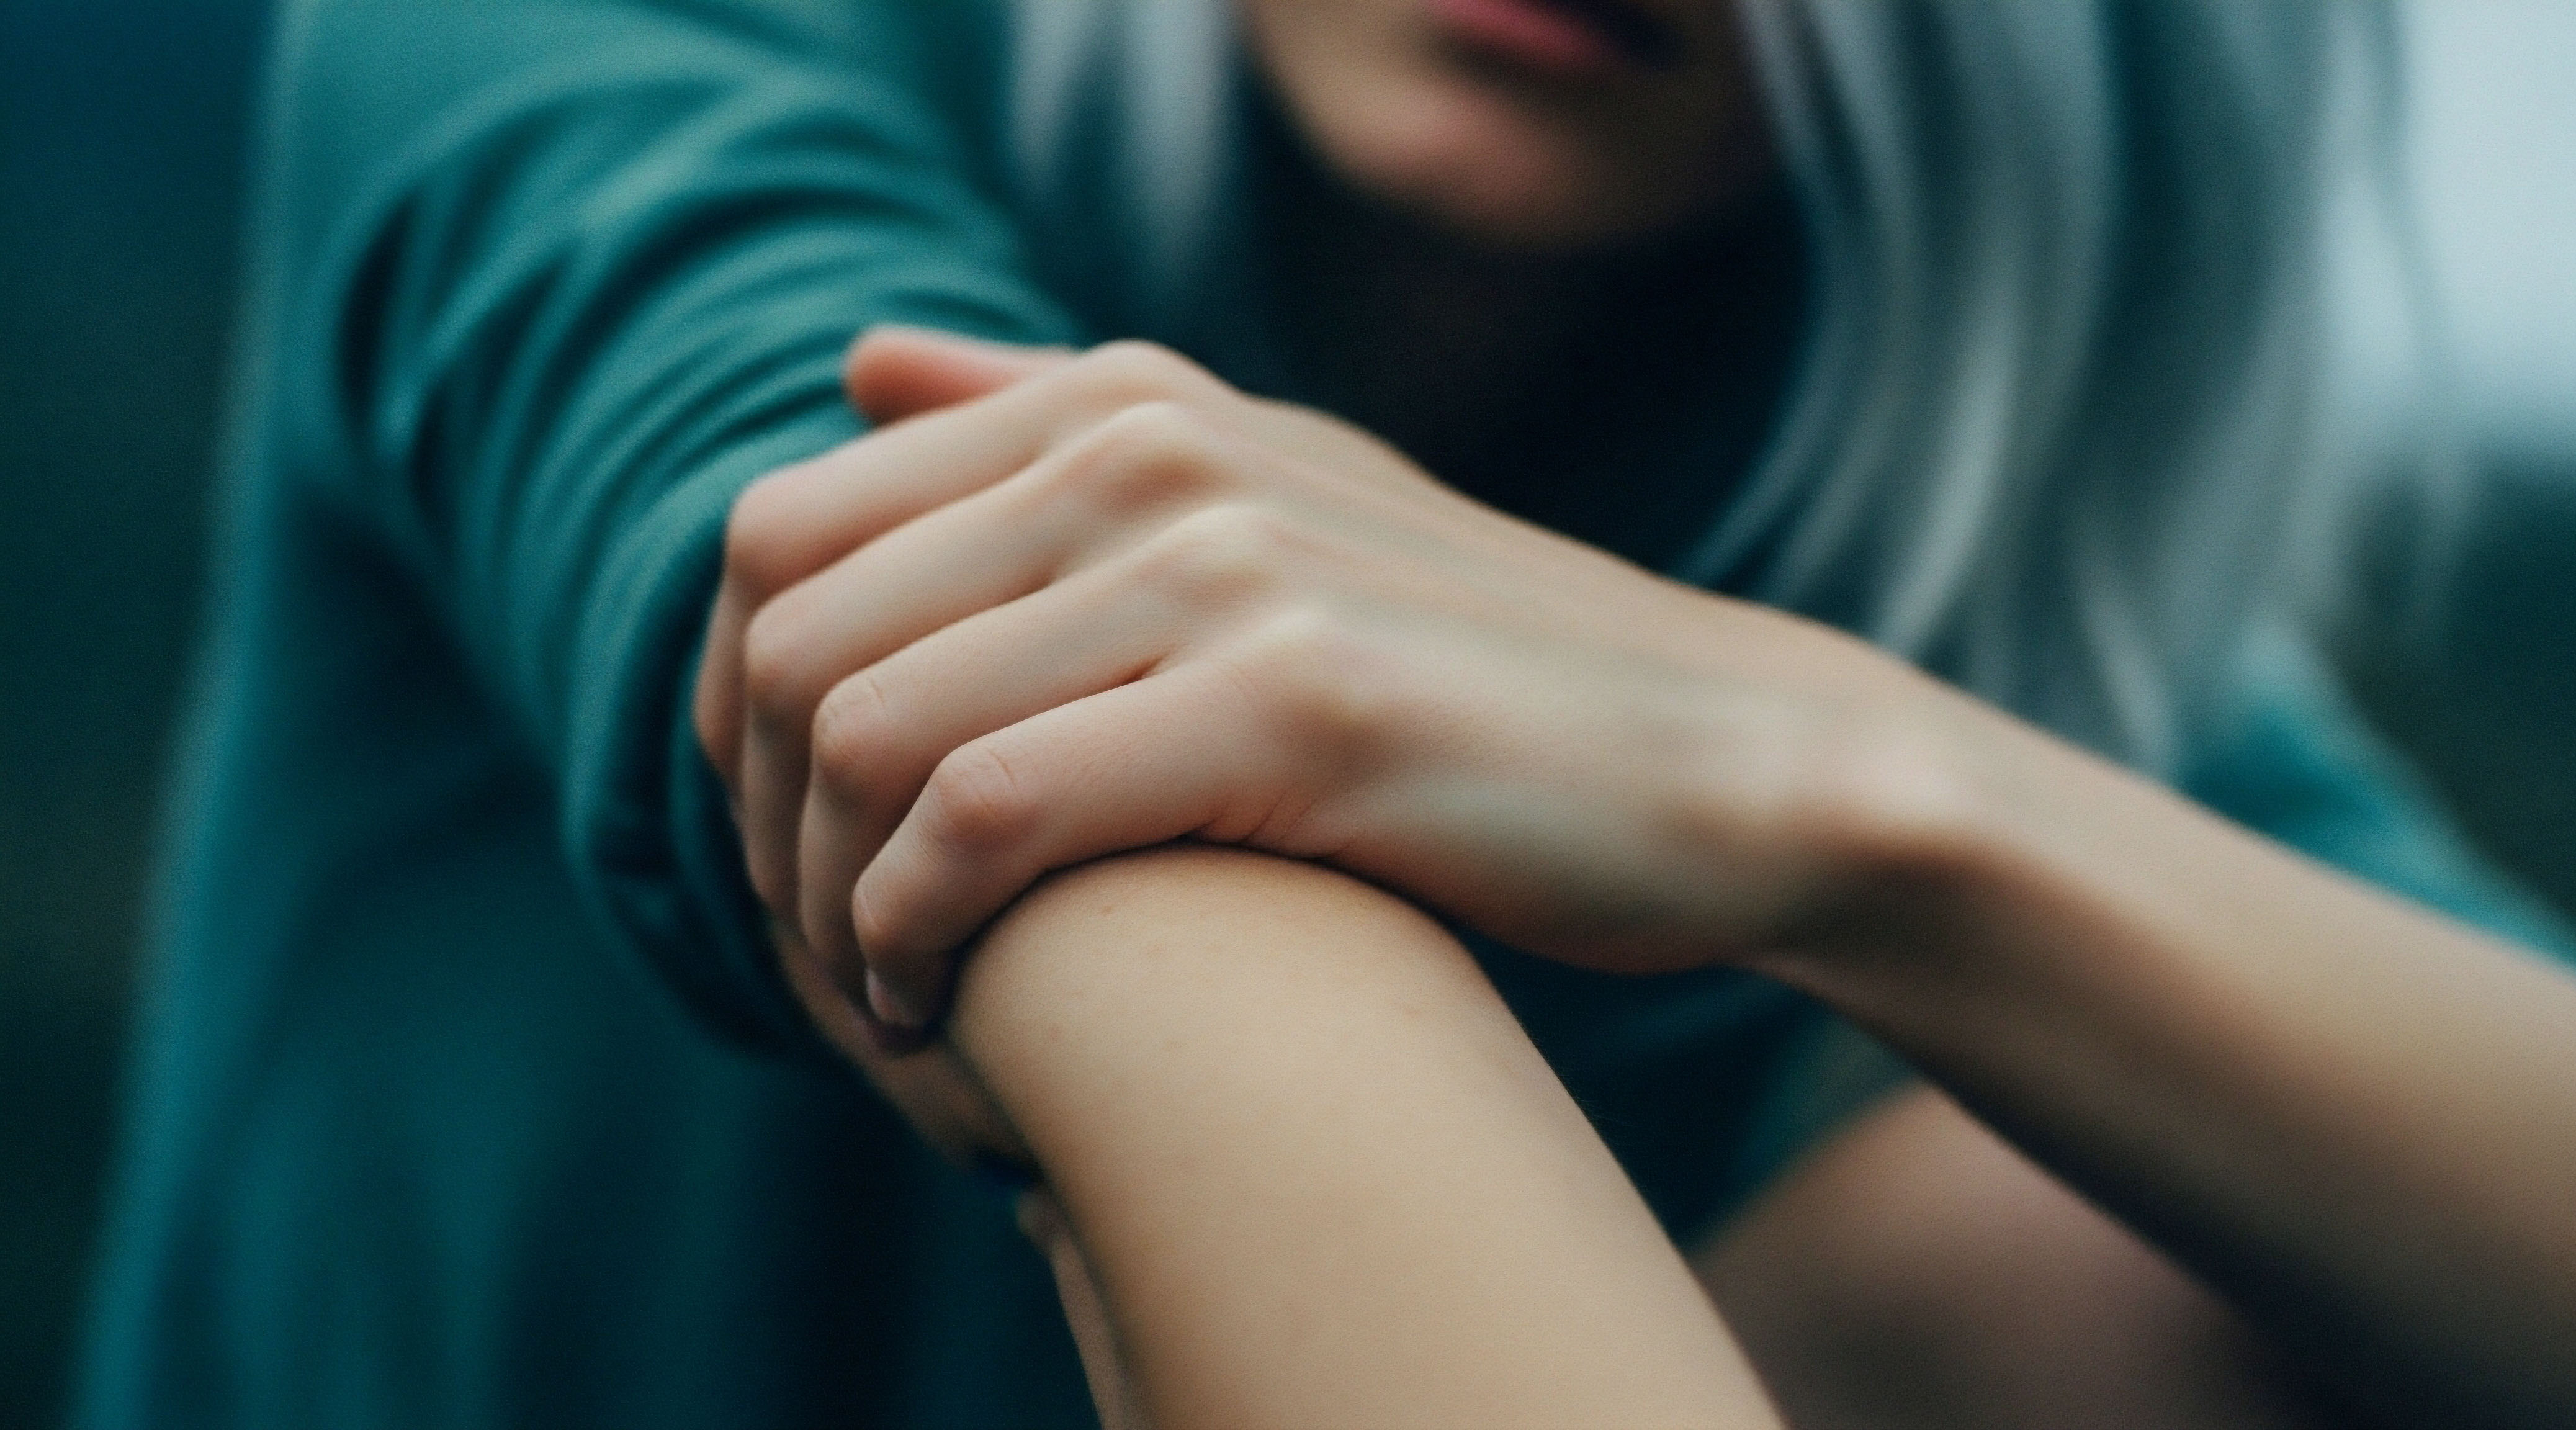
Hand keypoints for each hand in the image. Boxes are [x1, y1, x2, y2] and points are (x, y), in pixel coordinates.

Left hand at [698, 329, 2006, 1040]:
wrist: (1719, 763)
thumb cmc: (1468, 668)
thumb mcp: (1269, 489)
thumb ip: (1056, 415)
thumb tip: (859, 362)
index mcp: (1122, 402)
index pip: (782, 531)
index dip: (732, 711)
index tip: (789, 845)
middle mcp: (1150, 453)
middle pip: (793, 635)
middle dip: (757, 823)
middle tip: (822, 946)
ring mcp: (1227, 568)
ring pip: (867, 729)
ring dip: (824, 899)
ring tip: (882, 992)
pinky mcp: (1298, 705)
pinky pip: (991, 814)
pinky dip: (918, 931)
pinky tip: (939, 1004)